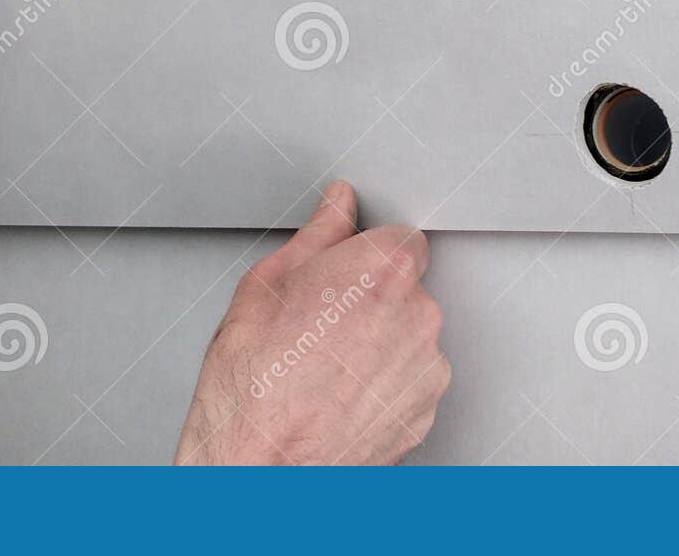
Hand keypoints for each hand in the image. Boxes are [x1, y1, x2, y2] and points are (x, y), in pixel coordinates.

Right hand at [175, 182, 450, 464]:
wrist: (255, 473)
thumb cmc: (252, 388)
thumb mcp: (265, 286)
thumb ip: (317, 235)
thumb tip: (337, 206)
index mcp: (380, 270)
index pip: (399, 236)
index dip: (366, 253)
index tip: (343, 269)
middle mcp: (417, 315)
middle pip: (407, 286)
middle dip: (372, 298)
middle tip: (321, 323)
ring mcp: (426, 367)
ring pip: (409, 335)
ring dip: (380, 342)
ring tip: (326, 366)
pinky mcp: (425, 410)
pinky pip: (411, 380)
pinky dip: (385, 384)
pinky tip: (341, 393)